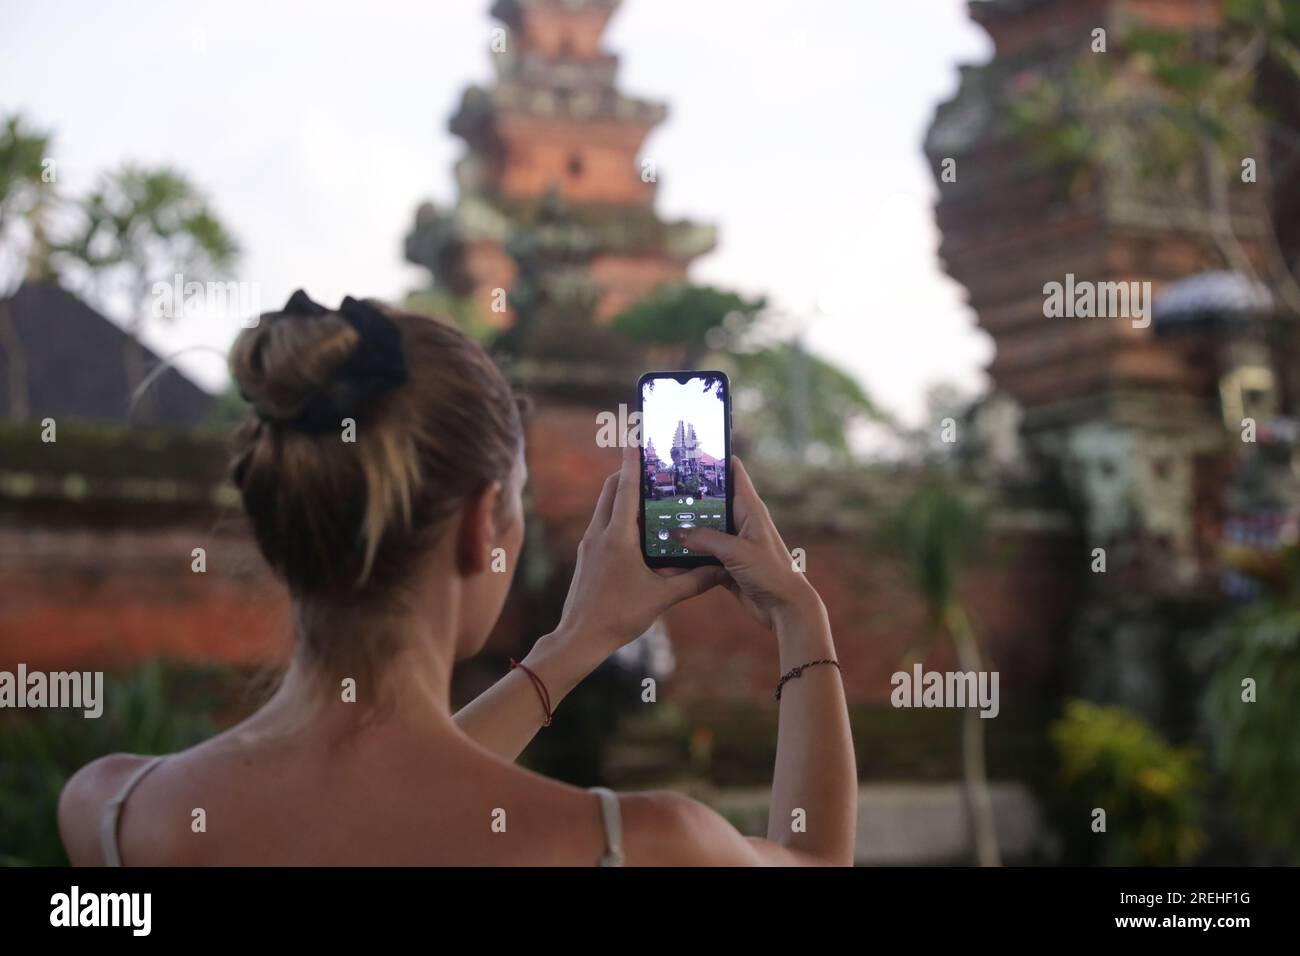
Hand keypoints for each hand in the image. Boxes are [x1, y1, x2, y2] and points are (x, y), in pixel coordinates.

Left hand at [554, 442, 725, 660]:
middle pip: (611, 489)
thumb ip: (693, 581)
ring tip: (646, 491)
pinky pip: (602, 523)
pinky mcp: (586, 555)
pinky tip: (635, 527)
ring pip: (604, 506)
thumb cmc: (618, 616)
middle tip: (650, 463)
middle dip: (629, 473)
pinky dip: (618, 515)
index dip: (634, 462)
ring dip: (623, 494)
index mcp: (618, 537)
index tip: (637, 439)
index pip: (627, 489)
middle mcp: (599, 534)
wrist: (580, 637)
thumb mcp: (661, 598)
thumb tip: (720, 569)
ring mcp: (589, 544)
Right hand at [671, 456, 823, 632]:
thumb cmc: (772, 573)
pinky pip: (702, 553)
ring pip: (704, 528)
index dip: (714, 459)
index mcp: (750, 509)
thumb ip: (706, 539)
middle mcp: (741, 521)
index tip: (691, 450)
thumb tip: (677, 532)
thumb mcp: (737, 552)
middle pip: (712, 500)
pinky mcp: (726, 563)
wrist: (784, 609)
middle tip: (662, 486)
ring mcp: (733, 542)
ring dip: (686, 527)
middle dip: (690, 495)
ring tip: (659, 517)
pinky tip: (668, 550)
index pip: (733, 473)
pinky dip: (688, 553)